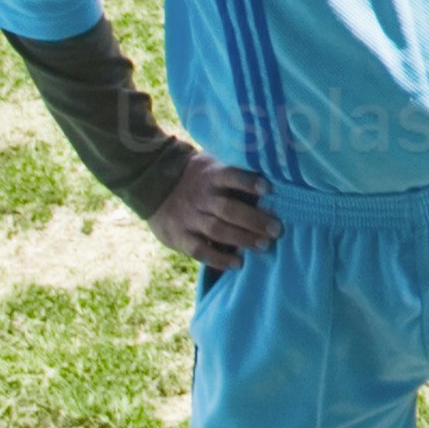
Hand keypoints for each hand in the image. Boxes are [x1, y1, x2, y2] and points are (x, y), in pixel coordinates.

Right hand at [149, 152, 276, 274]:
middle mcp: (200, 197)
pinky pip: (199, 250)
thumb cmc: (196, 175)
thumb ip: (234, 171)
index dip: (248, 182)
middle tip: (276, 229)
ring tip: (264, 246)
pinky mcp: (178, 237)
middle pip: (228, 209)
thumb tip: (272, 176)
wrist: (152, 184)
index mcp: (210, 176)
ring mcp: (188, 218)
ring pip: (217, 230)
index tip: (268, 189)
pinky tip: (238, 263)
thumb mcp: (211, 163)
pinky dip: (219, 259)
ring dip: (242, 239)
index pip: (230, 176)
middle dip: (254, 220)